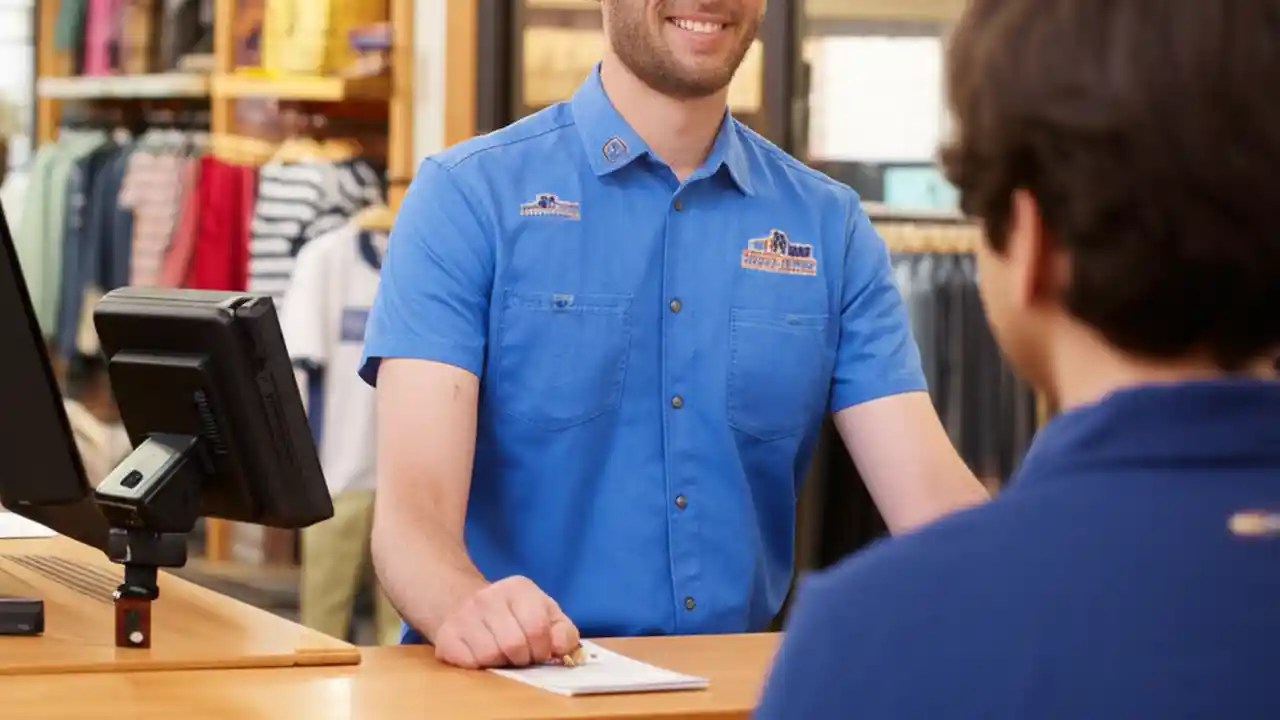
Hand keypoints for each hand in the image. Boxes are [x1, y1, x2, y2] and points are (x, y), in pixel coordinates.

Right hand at [434, 576, 580, 668]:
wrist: (463, 605)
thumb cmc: (513, 616)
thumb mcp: (545, 615)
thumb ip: (563, 631)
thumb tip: (561, 648)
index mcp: (519, 588)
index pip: (537, 627)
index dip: (543, 648)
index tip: (540, 651)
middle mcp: (488, 597)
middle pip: (514, 644)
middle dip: (523, 659)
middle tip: (520, 657)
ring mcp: (464, 615)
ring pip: (490, 656)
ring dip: (500, 664)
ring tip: (501, 655)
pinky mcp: (446, 636)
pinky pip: (470, 663)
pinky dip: (480, 667)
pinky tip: (481, 656)